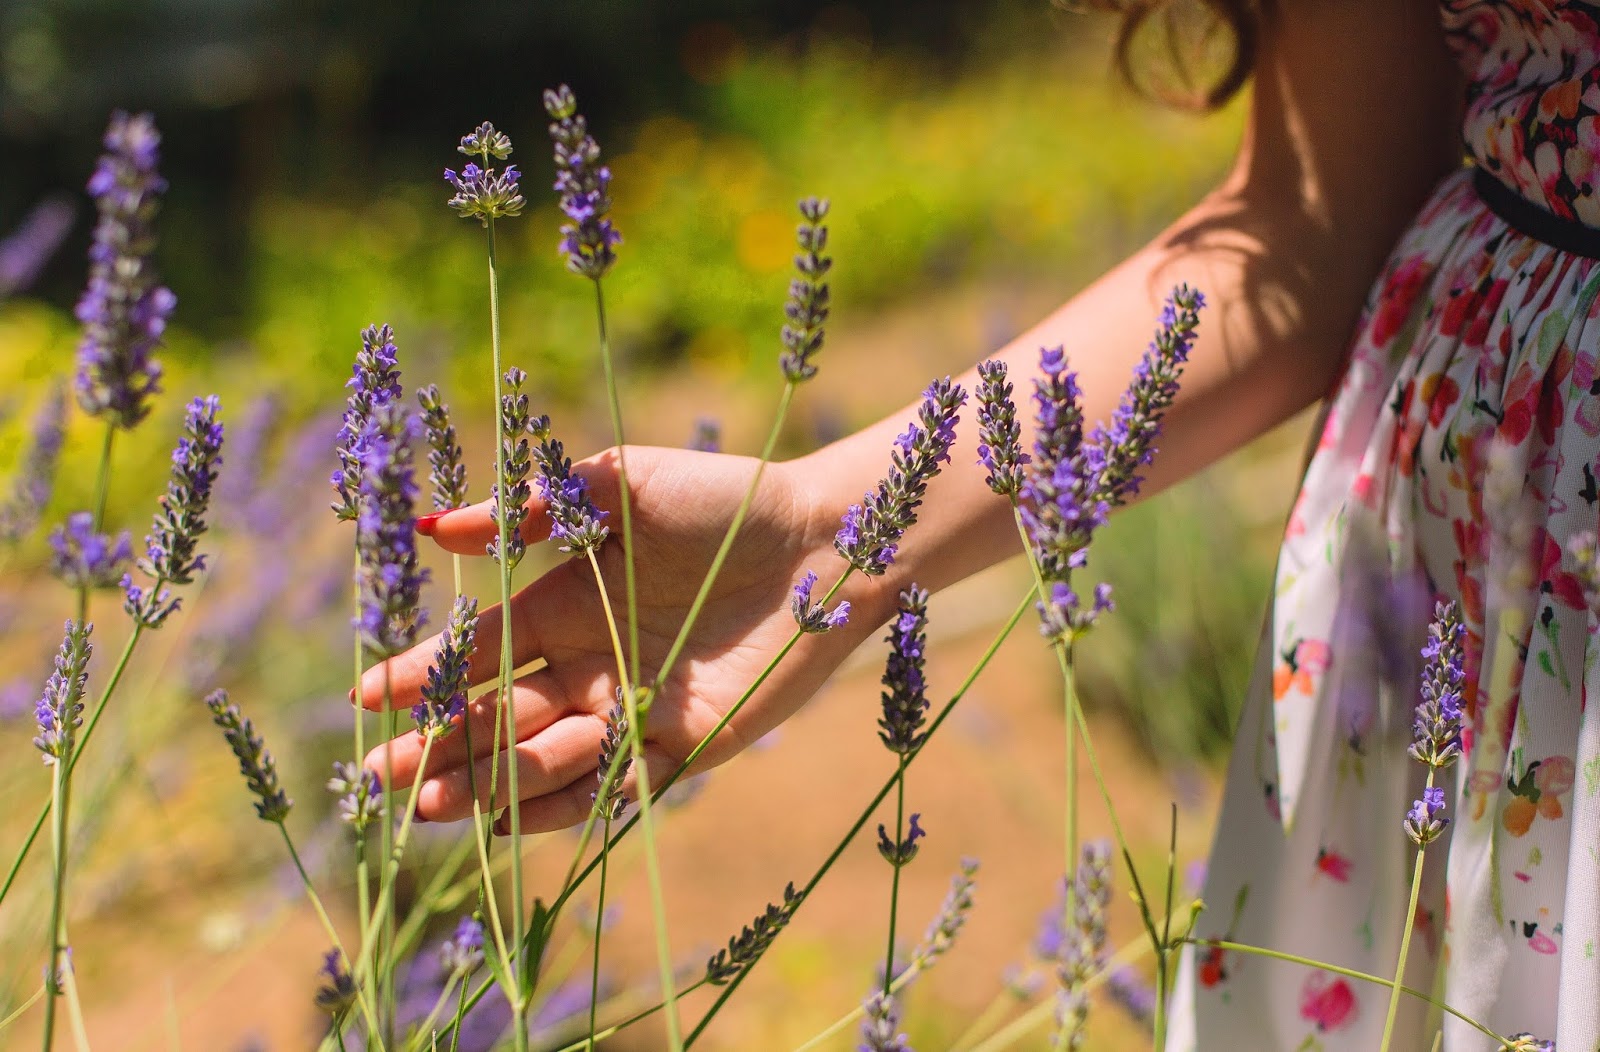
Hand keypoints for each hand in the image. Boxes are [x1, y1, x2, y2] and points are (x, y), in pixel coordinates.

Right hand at [356, 445, 882, 831]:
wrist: (822, 541)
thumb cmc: (722, 500)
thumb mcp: (617, 486)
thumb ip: (533, 509)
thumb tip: (432, 529)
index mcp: (566, 603)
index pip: (477, 652)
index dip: (420, 676)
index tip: (365, 699)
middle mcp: (590, 663)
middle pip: (496, 717)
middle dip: (435, 748)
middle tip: (376, 777)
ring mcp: (632, 709)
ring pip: (543, 760)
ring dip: (487, 783)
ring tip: (432, 802)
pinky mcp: (683, 747)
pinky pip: (612, 789)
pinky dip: (562, 804)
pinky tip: (509, 819)